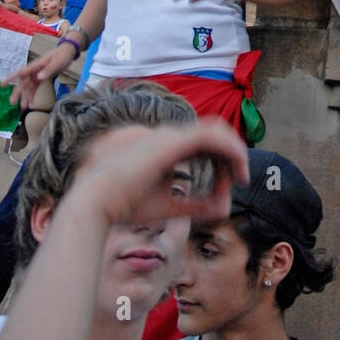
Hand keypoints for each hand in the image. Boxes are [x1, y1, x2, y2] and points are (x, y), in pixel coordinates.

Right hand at [4, 43, 77, 108]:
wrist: (68, 53)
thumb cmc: (62, 55)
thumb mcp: (57, 62)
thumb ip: (48, 70)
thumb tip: (39, 78)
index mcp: (36, 65)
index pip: (21, 72)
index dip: (11, 78)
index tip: (3, 84)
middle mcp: (34, 70)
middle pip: (23, 82)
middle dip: (18, 92)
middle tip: (12, 102)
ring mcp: (37, 74)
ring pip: (29, 87)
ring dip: (25, 96)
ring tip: (22, 107)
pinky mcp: (42, 77)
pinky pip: (35, 87)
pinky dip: (32, 94)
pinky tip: (30, 102)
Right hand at [64, 120, 248, 229]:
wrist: (98, 202)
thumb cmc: (126, 205)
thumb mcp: (170, 208)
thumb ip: (197, 207)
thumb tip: (224, 209)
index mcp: (168, 148)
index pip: (206, 146)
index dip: (223, 164)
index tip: (226, 192)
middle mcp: (170, 137)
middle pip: (214, 136)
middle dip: (232, 155)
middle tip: (242, 179)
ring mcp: (170, 136)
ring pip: (215, 131)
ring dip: (233, 151)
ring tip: (241, 174)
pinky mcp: (172, 142)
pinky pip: (209, 136)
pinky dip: (228, 148)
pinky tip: (236, 165)